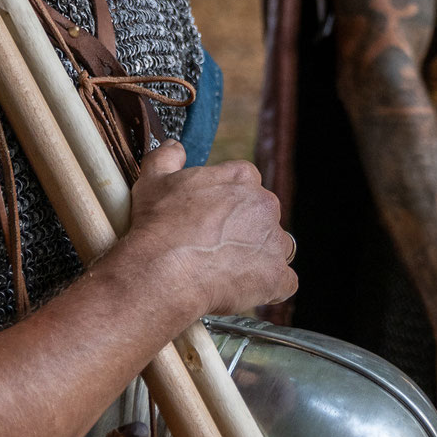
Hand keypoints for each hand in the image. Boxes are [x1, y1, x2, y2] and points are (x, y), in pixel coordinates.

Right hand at [122, 144, 296, 317]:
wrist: (163, 270)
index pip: (245, 183)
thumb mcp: (153, 180)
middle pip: (262, 215)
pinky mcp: (276, 275)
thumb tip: (175, 147)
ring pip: (274, 247)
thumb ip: (167, 157)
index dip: (227, 203)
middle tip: (214, 245)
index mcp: (242, 178)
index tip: (209, 218)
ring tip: (227, 270)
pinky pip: (282, 282)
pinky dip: (267, 286)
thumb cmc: (158, 225)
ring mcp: (274, 241)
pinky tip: (242, 288)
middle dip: (244, 229)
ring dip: (258, 257)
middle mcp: (265, 205)